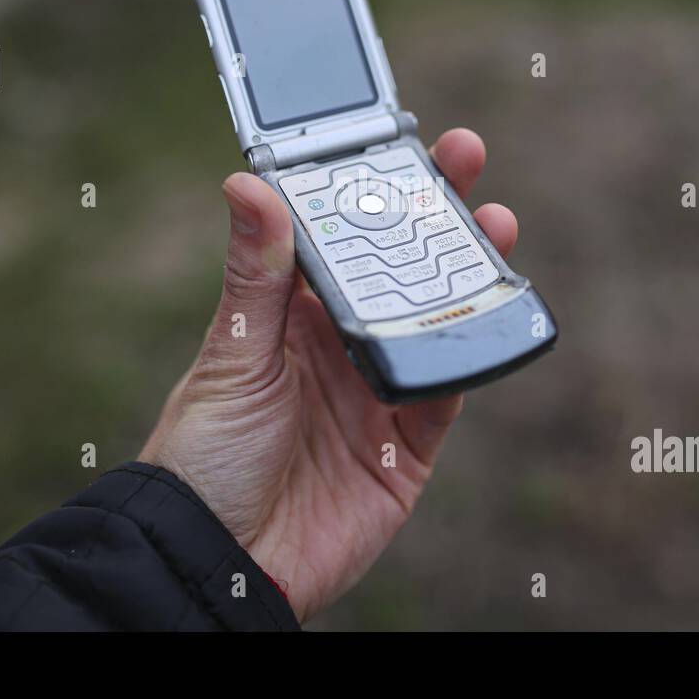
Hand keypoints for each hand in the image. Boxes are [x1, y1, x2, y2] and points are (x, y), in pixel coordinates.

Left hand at [139, 128, 517, 622]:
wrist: (222, 562)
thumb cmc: (204, 455)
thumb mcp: (233, 355)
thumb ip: (255, 276)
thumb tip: (248, 181)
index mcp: (291, 314)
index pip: (341, 235)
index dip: (371, 187)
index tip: (400, 137)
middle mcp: (338, 343)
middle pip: (399, 266)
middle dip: (434, 211)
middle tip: (466, 156)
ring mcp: (375, 391)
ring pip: (434, 318)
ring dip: (468, 271)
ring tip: (495, 223)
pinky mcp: (407, 444)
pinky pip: (448, 389)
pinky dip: (469, 354)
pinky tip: (490, 310)